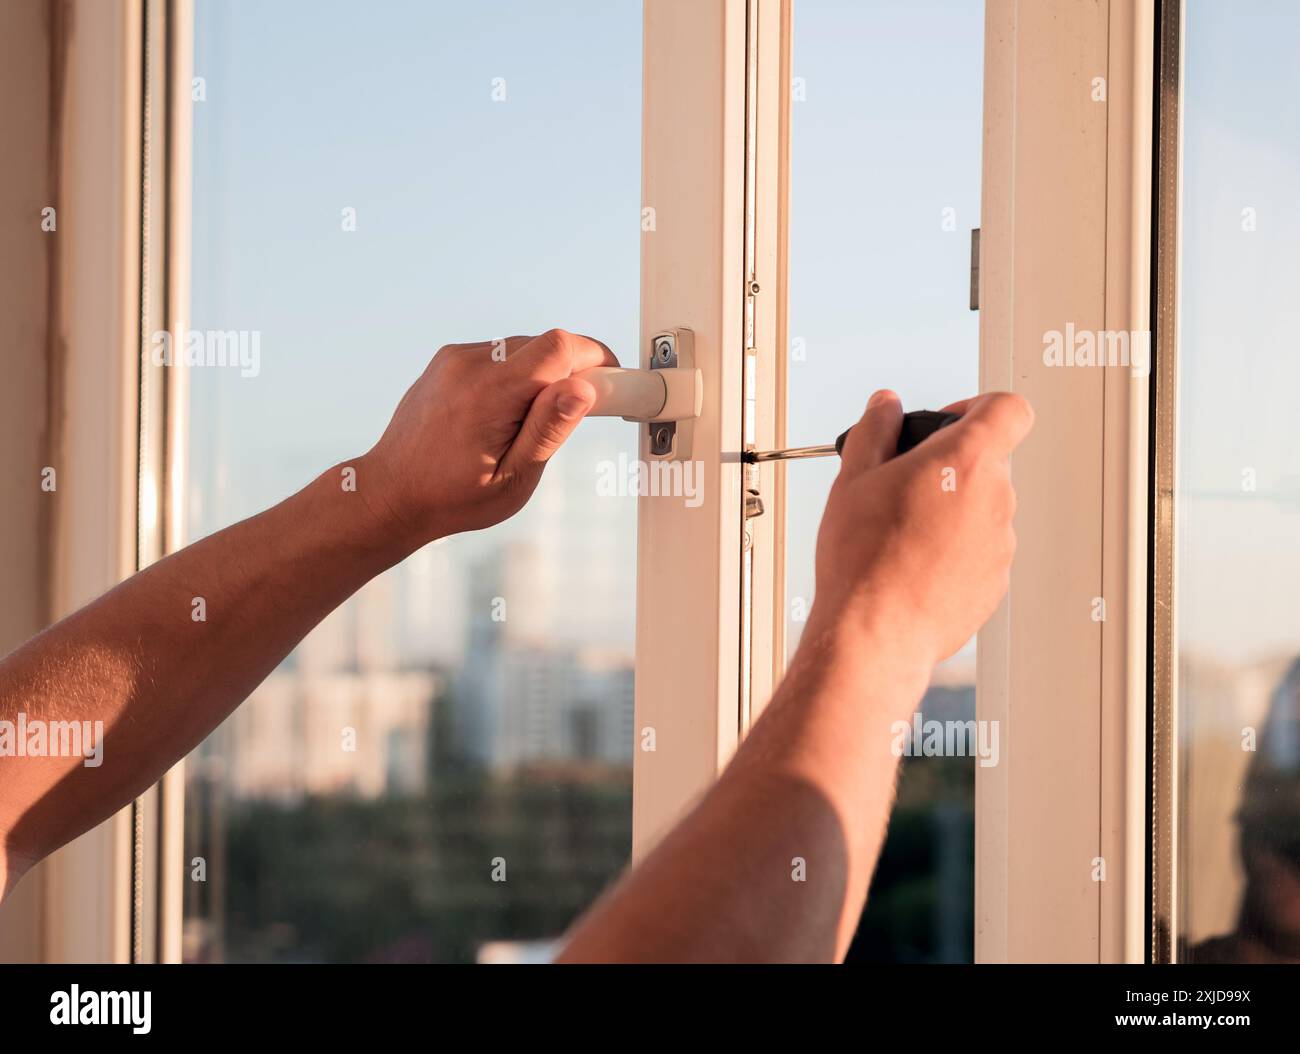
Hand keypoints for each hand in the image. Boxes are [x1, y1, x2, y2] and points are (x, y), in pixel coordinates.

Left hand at [360, 329, 615, 548]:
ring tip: (529, 426)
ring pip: (522, 348)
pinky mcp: (448, 360)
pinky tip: (505, 416)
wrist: (391, 493)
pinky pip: (499, 355)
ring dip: (541, 376)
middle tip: (577, 413)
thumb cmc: (451, 498)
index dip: (595, 356)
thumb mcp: (513, 480)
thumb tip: (582, 389)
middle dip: (570, 372)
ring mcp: (454, 358)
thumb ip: (548, 431)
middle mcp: (469, 364)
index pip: (558, 347)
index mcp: (489, 393)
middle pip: (544, 345)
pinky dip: (516, 376)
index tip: (612, 381)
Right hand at [806, 389, 1033, 668]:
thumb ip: (874, 428)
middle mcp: (996, 498)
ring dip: (951, 511)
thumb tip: (884, 405)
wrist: (875, 631)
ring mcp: (1000, 544)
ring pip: (982, 508)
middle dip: (950, 466)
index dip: (978, 408)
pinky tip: (913, 565)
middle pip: (989, 461)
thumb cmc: (863, 558)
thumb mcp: (854, 477)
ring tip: (901, 534)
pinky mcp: (996, 583)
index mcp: (966, 460)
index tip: (945, 426)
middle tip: (903, 486)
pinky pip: (980, 550)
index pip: (1008, 409)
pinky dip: (954, 550)